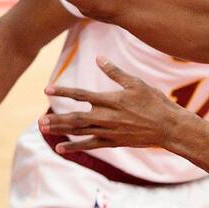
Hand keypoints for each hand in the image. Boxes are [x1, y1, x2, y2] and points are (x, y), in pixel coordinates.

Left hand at [41, 56, 185, 151]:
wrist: (169, 127)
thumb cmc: (155, 102)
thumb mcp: (136, 83)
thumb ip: (115, 72)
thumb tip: (98, 58)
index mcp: (111, 100)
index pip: (81, 95)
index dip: (63, 91)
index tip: (47, 89)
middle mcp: (107, 117)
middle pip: (75, 118)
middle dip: (56, 119)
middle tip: (39, 120)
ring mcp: (109, 131)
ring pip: (79, 132)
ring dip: (60, 131)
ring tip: (44, 129)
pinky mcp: (113, 142)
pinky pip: (90, 145)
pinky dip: (74, 147)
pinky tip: (60, 149)